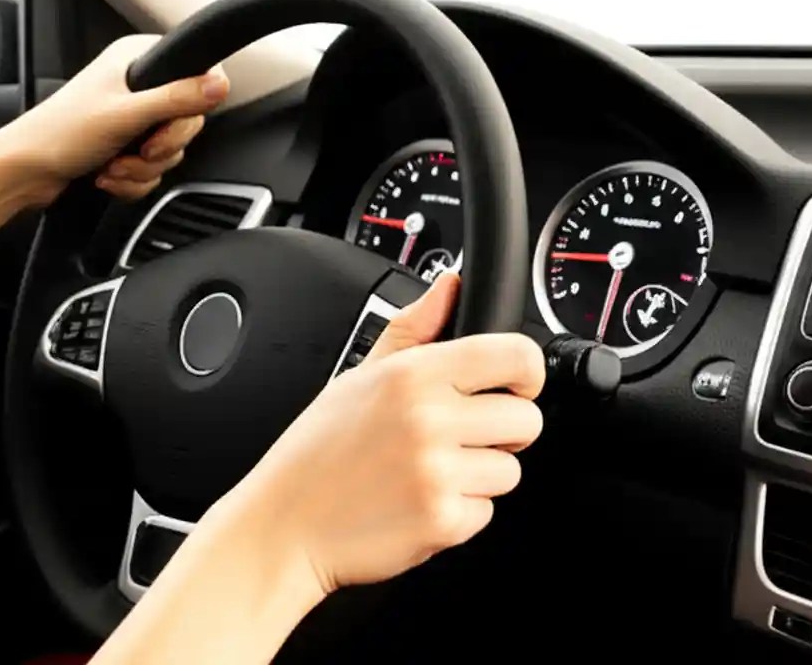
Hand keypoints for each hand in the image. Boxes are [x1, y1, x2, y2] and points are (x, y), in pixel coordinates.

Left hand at [0, 34, 229, 204]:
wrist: (26, 172)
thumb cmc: (59, 134)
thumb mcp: (126, 113)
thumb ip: (176, 98)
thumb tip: (220, 83)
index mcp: (137, 60)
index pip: (196, 73)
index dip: (194, 104)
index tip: (174, 122)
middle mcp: (138, 86)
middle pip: (188, 120)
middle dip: (163, 146)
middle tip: (141, 148)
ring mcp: (133, 119)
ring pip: (171, 150)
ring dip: (144, 168)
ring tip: (114, 165)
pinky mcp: (128, 148)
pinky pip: (154, 170)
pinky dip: (134, 180)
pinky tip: (109, 175)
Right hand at [213, 273, 545, 595]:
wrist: (284, 526)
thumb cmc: (318, 453)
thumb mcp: (358, 376)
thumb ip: (413, 328)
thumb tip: (450, 285)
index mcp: (412, 374)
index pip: (515, 356)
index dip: (526, 373)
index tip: (515, 386)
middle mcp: (428, 418)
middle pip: (526, 419)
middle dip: (502, 433)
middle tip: (456, 439)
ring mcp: (437, 471)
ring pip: (510, 470)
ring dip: (479, 477)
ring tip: (427, 473)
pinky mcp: (442, 520)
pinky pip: (485, 512)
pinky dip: (459, 514)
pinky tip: (418, 503)